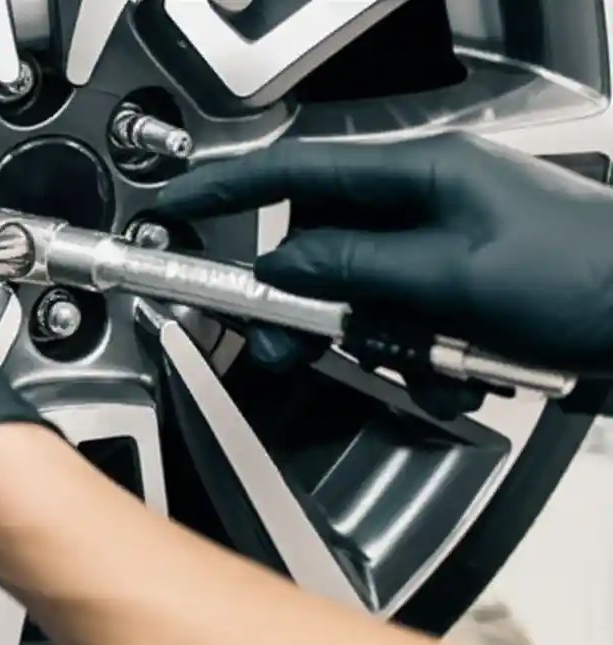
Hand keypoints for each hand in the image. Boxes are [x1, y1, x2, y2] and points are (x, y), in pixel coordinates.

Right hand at [159, 132, 612, 372]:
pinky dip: (415, 354)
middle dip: (306, 303)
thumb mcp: (454, 275)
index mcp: (419, 175)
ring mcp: (443, 249)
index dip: (225, 191)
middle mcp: (424, 205)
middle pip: (319, 245)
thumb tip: (281, 267)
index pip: (296, 173)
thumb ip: (354, 268)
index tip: (173, 209)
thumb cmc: (585, 275)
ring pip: (357, 294)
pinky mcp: (459, 291)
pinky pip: (401, 322)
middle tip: (287, 345)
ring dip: (374, 339)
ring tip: (421, 364)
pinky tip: (458, 370)